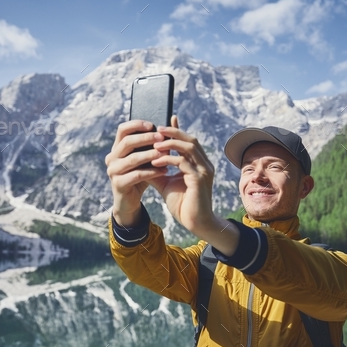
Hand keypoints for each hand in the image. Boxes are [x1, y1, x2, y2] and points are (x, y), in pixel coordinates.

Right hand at [105, 120, 168, 225]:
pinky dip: (152, 172)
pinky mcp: (118, 184)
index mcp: (117, 148)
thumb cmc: (140, 176)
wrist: (130, 201)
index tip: (152, 125)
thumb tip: (170, 125)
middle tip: (162, 138)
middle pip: (127, 142)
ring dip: (150, 155)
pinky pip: (137, 175)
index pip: (122, 130)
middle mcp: (112, 158)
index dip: (136, 125)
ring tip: (166, 154)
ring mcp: (113, 171)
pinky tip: (165, 170)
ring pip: (132, 159)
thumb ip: (154, 144)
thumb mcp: (146, 159)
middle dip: (146, 138)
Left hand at [146, 116, 217, 235]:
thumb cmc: (182, 204)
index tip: (163, 123)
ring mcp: (204, 171)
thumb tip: (141, 160)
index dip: (177, 130)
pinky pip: (183, 163)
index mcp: (199, 164)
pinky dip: (168, 159)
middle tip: (156, 129)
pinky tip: (156, 160)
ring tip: (154, 143)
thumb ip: (157, 170)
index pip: (189, 141)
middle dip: (173, 132)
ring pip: (189, 147)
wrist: (195, 223)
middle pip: (191, 139)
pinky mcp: (199, 179)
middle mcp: (204, 164)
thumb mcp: (166, 183)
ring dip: (171, 143)